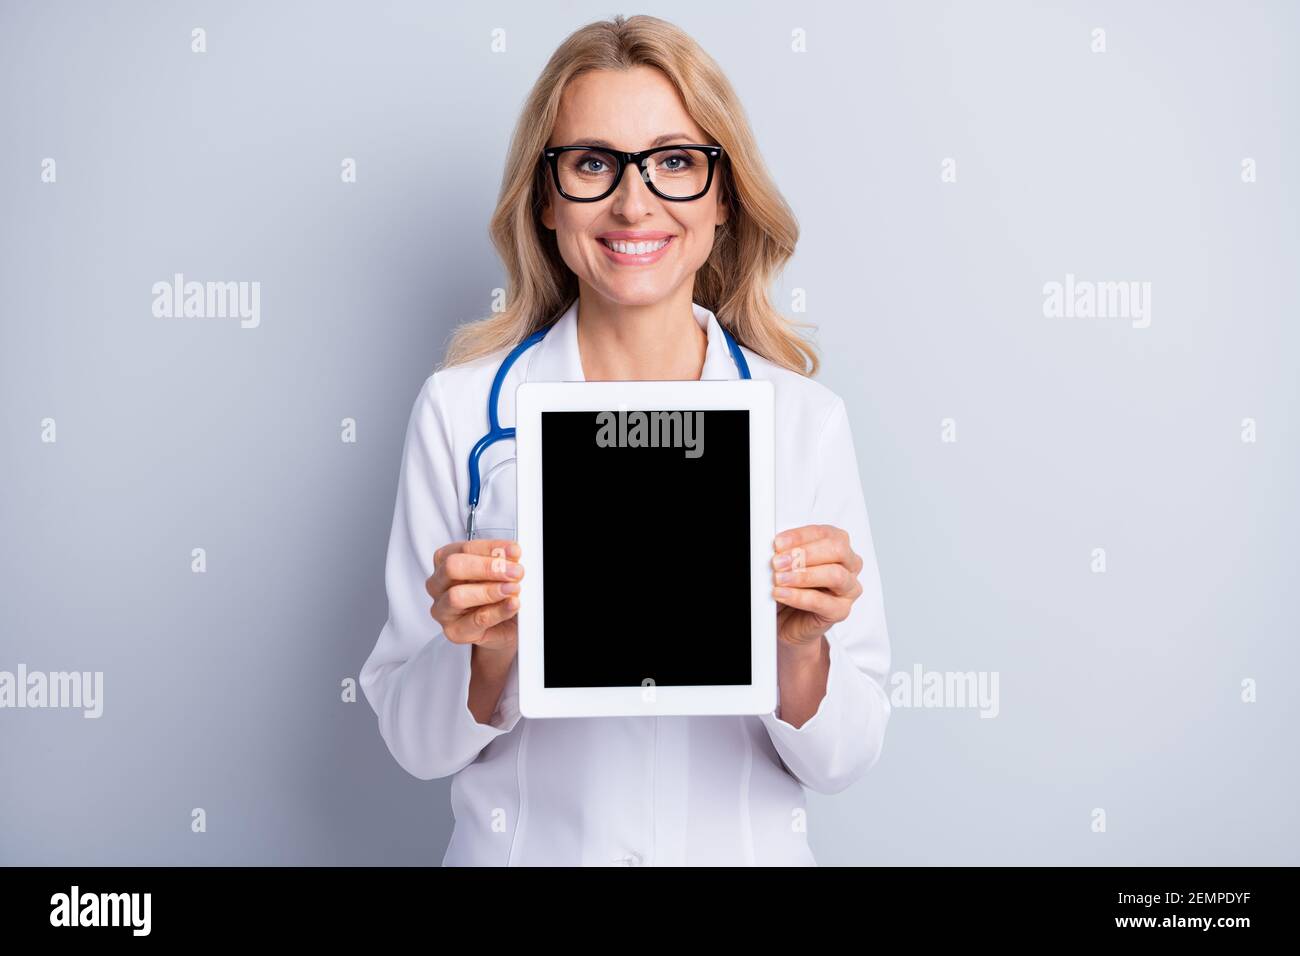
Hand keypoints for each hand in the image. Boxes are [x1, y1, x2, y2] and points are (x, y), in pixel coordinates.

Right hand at [426, 538, 524, 657]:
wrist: (504, 626)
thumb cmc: (496, 595)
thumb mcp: (500, 573)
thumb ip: (502, 562)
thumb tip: (512, 555)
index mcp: (445, 562)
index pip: (464, 549)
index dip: (491, 548)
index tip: (514, 551)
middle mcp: (438, 584)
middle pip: (453, 568)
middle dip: (487, 568)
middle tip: (514, 571)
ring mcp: (443, 610)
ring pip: (457, 596)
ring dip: (490, 591)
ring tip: (513, 589)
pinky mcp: (455, 631)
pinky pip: (476, 620)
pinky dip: (498, 611)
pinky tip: (512, 604)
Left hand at [771, 524, 862, 649]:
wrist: (788, 620)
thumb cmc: (791, 587)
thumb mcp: (787, 565)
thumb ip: (787, 553)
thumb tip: (776, 546)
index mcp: (838, 546)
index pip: (826, 533)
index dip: (800, 536)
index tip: (779, 543)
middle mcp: (848, 566)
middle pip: (837, 550)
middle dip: (805, 554)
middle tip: (779, 562)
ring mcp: (848, 589)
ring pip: (835, 575)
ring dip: (803, 575)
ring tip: (780, 579)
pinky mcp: (840, 611)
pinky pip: (822, 602)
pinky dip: (799, 597)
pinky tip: (782, 594)